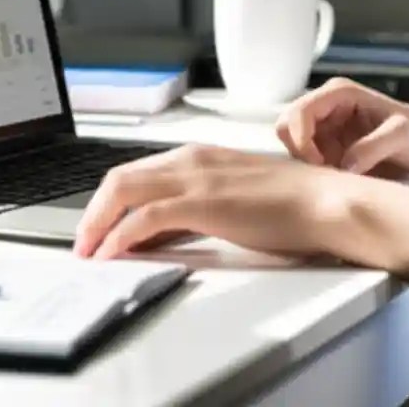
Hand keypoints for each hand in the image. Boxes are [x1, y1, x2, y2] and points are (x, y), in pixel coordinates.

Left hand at [72, 144, 365, 259]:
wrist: (325, 203)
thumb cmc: (292, 204)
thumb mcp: (233, 199)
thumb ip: (196, 208)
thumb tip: (161, 232)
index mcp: (198, 155)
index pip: (136, 173)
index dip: (109, 202)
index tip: (97, 229)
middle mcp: (190, 159)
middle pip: (119, 178)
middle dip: (93, 212)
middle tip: (83, 243)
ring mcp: (194, 178)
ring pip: (122, 191)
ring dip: (97, 224)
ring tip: (89, 252)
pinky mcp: (202, 202)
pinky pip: (144, 218)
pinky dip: (121, 236)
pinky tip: (114, 254)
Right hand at [276, 78, 408, 175]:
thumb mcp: (400, 136)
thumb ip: (372, 148)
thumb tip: (343, 167)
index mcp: (339, 94)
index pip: (299, 113)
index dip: (301, 139)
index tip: (320, 165)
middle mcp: (326, 108)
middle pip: (286, 127)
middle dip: (299, 152)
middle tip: (325, 172)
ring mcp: (326, 129)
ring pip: (294, 147)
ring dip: (307, 165)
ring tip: (337, 177)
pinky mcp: (329, 149)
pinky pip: (308, 162)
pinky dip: (316, 173)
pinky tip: (339, 180)